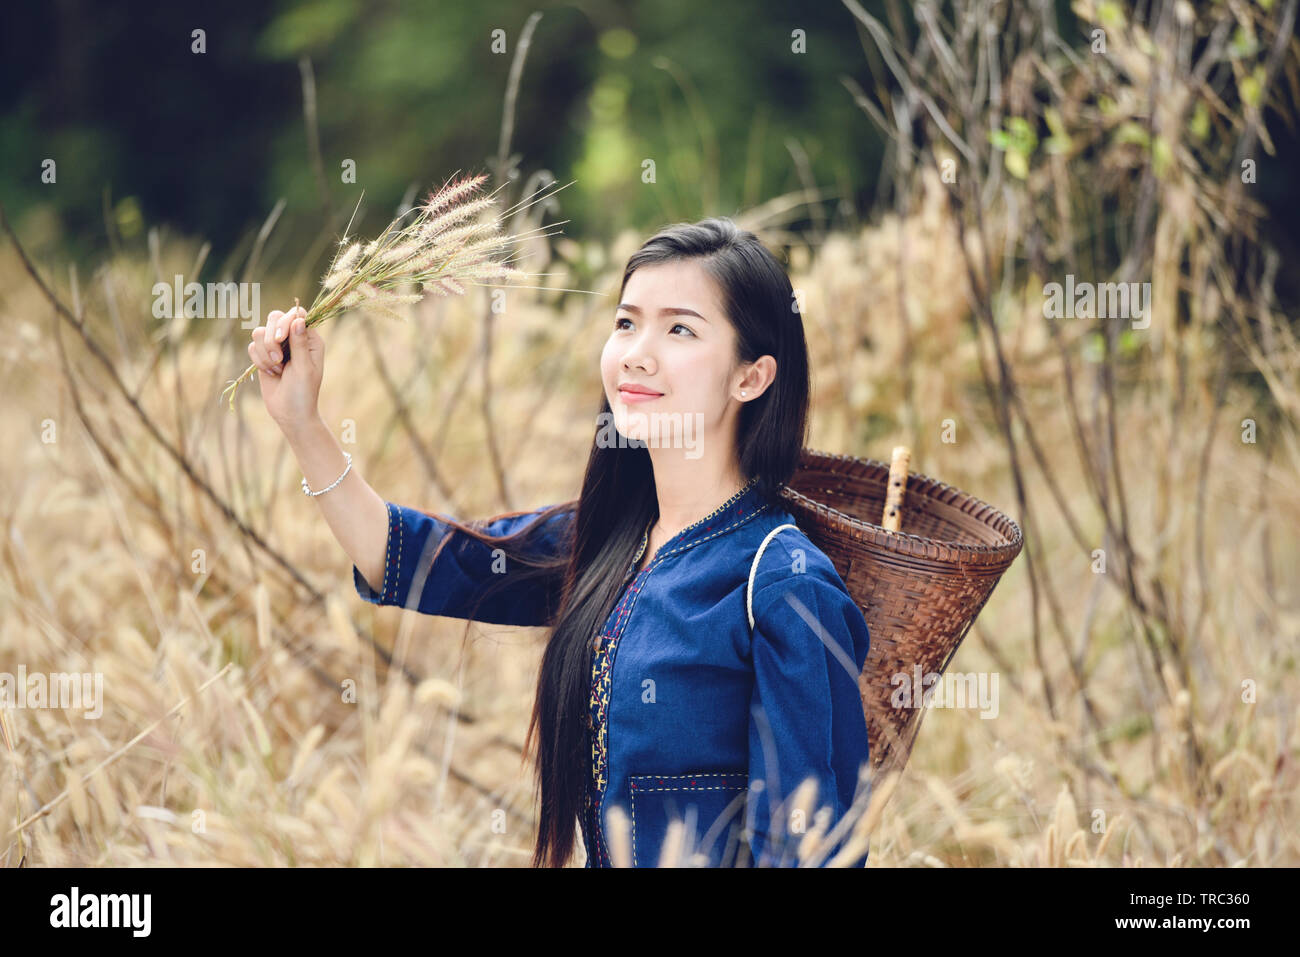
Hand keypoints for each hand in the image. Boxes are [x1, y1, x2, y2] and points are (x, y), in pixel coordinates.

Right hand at [247, 305, 324, 431]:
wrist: (290, 413)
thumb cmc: (303, 392)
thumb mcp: (304, 368)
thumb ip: (300, 343)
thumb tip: (298, 319)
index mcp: (310, 338)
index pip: (296, 314)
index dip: (285, 322)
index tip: (280, 338)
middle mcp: (294, 338)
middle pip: (274, 318)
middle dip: (271, 339)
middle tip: (279, 359)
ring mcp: (277, 346)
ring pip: (259, 332)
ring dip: (265, 353)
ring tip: (277, 369)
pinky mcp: (264, 355)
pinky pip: (252, 346)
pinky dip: (259, 361)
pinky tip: (271, 373)